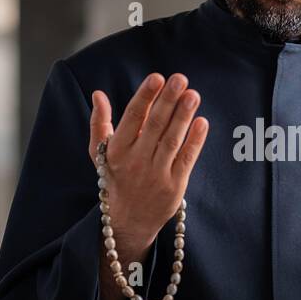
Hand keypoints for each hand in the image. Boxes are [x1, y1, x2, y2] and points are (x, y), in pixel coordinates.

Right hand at [89, 72, 208, 258]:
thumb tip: (98, 94)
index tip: (157, 78)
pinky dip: (195, 140)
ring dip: (184, 116)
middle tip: (180, 79)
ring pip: (171, 140)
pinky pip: (186, 159)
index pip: (132, 118)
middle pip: (154, 126)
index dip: (145, 97)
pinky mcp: (174, 186)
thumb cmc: (116, 179)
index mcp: (117, 150)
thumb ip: (99, 123)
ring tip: (193, 95)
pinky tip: (202, 122)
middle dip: (168, 101)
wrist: (128, 221)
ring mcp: (156, 174)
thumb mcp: (100, 154)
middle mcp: (135, 161)